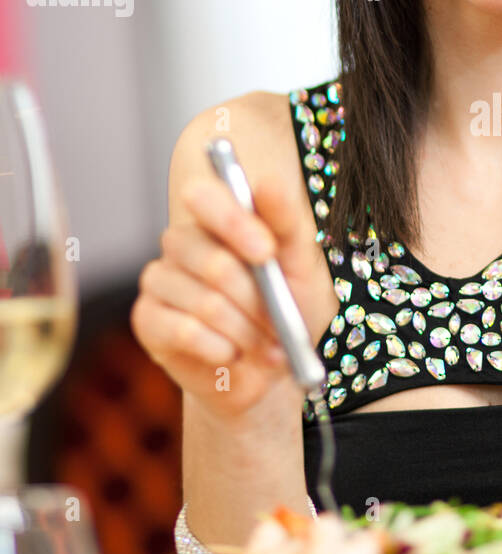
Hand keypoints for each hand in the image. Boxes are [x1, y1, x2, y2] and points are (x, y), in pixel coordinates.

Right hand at [131, 169, 326, 418]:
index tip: (267, 252)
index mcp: (217, 220)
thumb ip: (286, 223)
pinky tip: (232, 355)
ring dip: (246, 331)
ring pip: (205, 302)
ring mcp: (159, 280)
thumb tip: (266, 182)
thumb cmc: (288, 310)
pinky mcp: (146, 319)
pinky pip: (184, 330)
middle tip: (279, 322)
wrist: (270, 371)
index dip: (234, 222)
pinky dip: (220, 348)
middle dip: (256, 300)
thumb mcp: (302, 266)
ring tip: (265, 345)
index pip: (204, 197)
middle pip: (212, 261)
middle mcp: (182, 243)